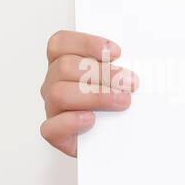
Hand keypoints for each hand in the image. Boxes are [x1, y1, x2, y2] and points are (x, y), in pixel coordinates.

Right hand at [40, 31, 137, 156]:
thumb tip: (133, 68)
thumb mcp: (122, 83)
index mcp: (65, 64)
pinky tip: (91, 119)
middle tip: (130, 83)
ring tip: (122, 101)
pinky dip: (72, 121)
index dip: (86, 43)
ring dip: (95, 95)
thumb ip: (122, 70)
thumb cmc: (118, 107)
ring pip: (59, 93)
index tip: (116, 52)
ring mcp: (53, 108)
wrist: (118, 140)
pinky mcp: (56, 134)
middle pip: (64, 67)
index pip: (60, 43)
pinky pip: (51, 127)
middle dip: (102, 73)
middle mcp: (54, 83)